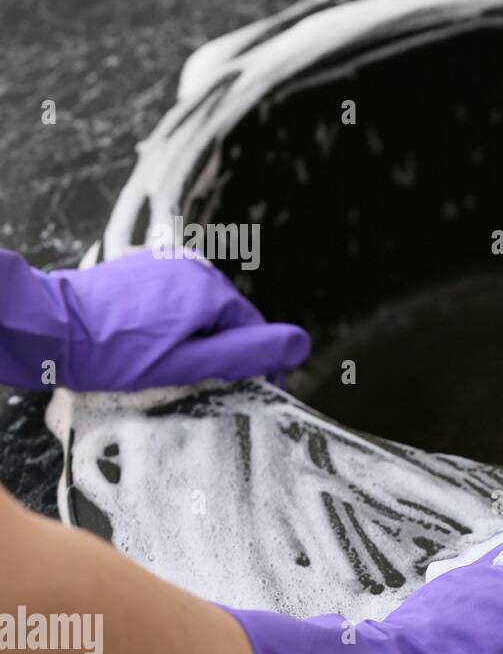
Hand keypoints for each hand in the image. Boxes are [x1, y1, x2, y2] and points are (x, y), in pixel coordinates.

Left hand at [0, 248, 309, 390]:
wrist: (49, 327)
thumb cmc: (112, 354)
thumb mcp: (187, 365)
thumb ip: (245, 354)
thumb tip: (300, 343)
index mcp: (210, 290)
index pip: (254, 331)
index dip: (256, 365)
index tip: (250, 391)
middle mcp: (193, 267)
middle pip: (228, 319)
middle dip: (220, 350)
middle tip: (196, 383)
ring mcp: (166, 262)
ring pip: (202, 309)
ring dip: (196, 336)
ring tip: (166, 363)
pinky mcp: (144, 266)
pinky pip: (175, 297)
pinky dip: (172, 321)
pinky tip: (148, 342)